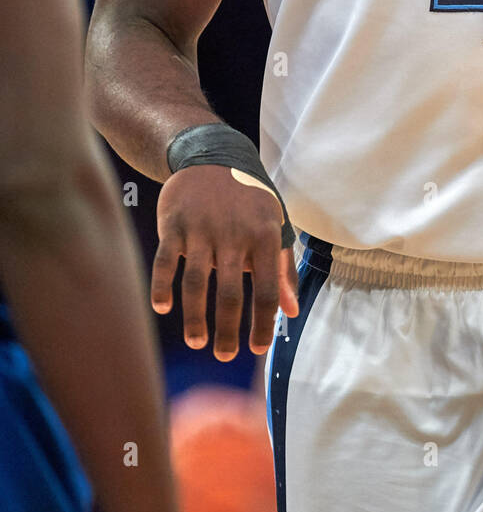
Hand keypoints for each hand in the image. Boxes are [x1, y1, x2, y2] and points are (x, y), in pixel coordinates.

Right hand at [151, 165, 298, 359]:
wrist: (212, 156)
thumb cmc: (249, 198)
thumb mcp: (275, 224)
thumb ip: (283, 268)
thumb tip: (290, 311)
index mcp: (264, 237)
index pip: (267, 290)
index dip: (262, 323)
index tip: (256, 348)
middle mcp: (234, 235)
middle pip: (231, 293)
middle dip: (228, 330)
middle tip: (225, 355)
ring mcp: (202, 230)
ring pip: (197, 282)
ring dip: (195, 317)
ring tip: (197, 341)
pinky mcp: (174, 224)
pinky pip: (166, 261)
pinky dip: (161, 286)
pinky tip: (161, 308)